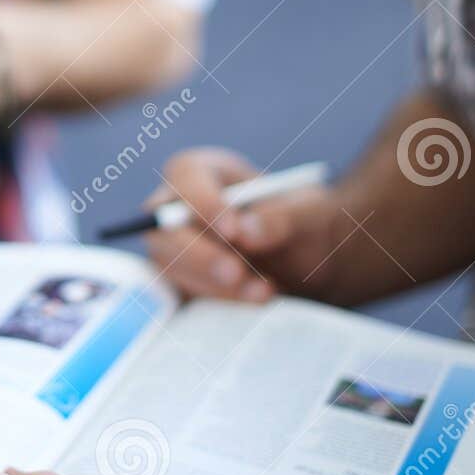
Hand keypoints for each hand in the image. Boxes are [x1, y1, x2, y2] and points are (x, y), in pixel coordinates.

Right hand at [144, 148, 347, 302]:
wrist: (310, 259)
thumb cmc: (303, 222)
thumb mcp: (308, 213)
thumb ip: (282, 218)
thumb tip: (245, 232)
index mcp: (206, 172)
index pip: (187, 176)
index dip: (203, 203)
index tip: (233, 232)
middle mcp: (180, 208)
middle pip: (164, 227)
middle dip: (198, 254)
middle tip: (236, 273)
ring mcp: (176, 248)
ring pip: (171, 266)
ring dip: (214, 284)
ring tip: (264, 292)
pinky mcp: (183, 281)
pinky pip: (184, 295)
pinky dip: (218, 302)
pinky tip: (254, 300)